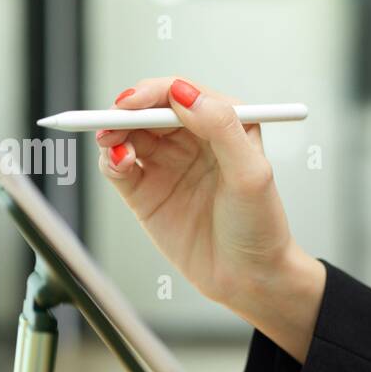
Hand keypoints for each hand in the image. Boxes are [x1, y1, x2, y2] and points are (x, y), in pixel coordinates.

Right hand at [97, 78, 322, 360]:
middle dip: (127, 110)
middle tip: (113, 120)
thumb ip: (221, 128)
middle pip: (149, 109)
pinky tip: (118, 162)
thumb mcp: (251, 173)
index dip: (154, 93)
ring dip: (114, 131)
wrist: (249, 279)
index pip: (182, 93)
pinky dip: (110, 158)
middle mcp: (194, 139)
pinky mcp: (146, 191)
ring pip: (129, 133)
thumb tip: (185, 93)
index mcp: (225, 124)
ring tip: (112, 143)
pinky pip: (119, 165)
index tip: (135, 103)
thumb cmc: (260, 226)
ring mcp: (167, 164)